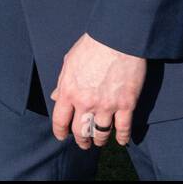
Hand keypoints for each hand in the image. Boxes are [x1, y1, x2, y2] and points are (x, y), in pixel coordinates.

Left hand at [50, 33, 145, 148]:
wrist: (117, 40)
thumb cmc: (91, 47)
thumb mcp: (69, 62)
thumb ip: (62, 83)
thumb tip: (56, 97)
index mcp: (68, 91)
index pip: (60, 120)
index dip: (60, 132)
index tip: (62, 136)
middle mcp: (86, 102)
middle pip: (80, 131)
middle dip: (81, 140)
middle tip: (83, 143)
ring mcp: (107, 105)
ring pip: (101, 133)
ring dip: (100, 140)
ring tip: (99, 142)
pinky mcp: (126, 105)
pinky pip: (123, 128)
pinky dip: (122, 137)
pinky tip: (121, 140)